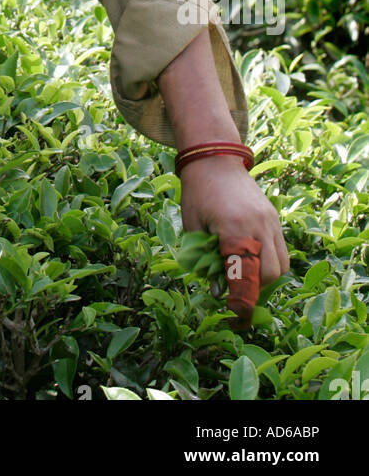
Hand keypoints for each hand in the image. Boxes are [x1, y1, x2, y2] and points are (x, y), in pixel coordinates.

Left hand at [179, 154, 289, 291]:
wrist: (214, 158)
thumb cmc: (197, 192)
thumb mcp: (193, 226)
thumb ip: (205, 261)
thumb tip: (219, 292)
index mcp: (234, 229)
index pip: (245, 276)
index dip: (240, 301)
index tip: (233, 317)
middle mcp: (258, 226)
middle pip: (270, 274)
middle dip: (255, 290)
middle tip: (237, 293)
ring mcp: (270, 221)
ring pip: (282, 264)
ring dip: (266, 278)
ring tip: (246, 277)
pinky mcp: (274, 217)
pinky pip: (281, 249)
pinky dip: (271, 262)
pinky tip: (253, 261)